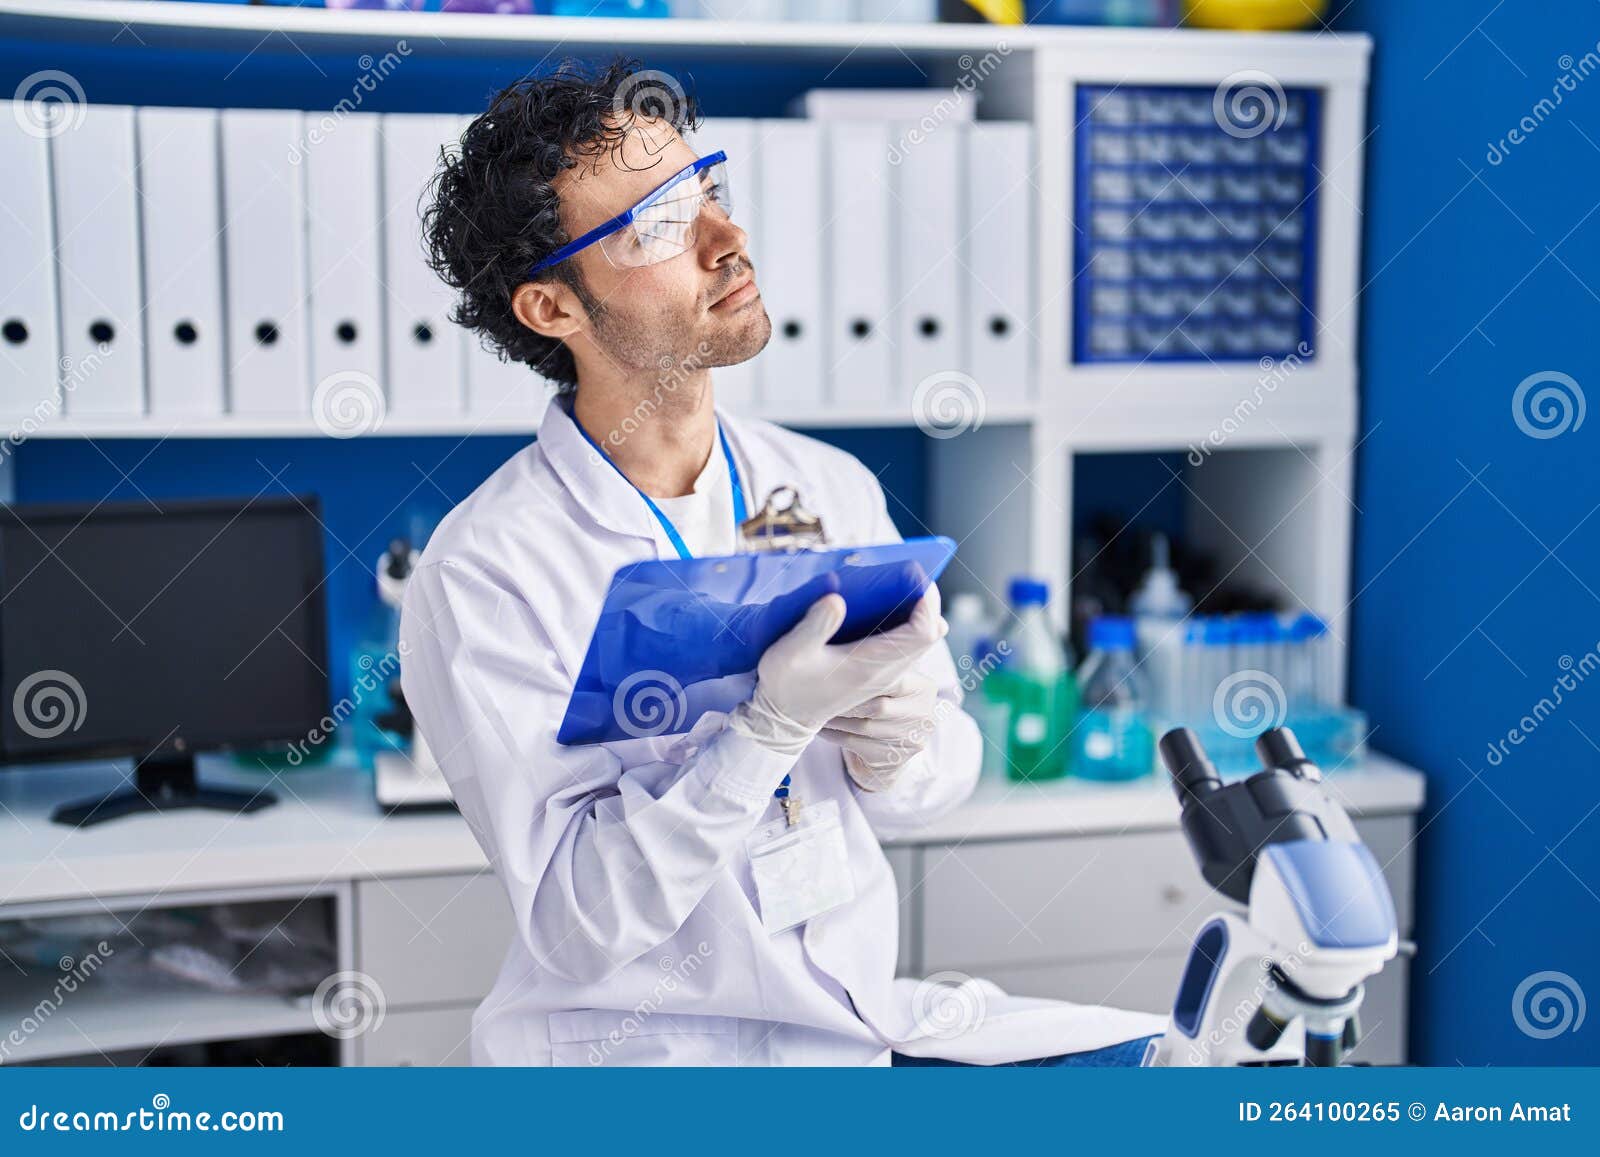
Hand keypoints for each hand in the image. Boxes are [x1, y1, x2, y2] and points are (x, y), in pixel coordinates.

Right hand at [728, 586, 946, 755]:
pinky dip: (907, 626)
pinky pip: (907, 648)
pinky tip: (887, 610)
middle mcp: (885, 672)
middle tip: (908, 578)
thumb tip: (838, 599)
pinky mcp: (877, 675)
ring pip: (921, 643)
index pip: (921, 633)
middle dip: (927, 604)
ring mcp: (883, 676)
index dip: (927, 604)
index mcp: (871, 665)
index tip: (914, 579)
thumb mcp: (790, 653)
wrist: (783, 719)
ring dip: (918, 615)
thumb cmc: (785, 685)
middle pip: (929, 635)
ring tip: (900, 589)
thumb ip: (815, 625)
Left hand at [822, 673, 939, 791]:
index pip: (895, 679)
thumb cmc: (885, 701)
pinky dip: (834, 735)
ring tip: (817, 708)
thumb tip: (846, 648)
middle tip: (821, 692)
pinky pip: (856, 744)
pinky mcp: (891, 759)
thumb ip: (880, 666)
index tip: (838, 672)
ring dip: (836, 718)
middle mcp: (923, 716)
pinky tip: (822, 727)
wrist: (891, 747)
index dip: (864, 677)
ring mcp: (909, 741)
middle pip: (878, 707)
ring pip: (864, 727)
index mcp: (924, 689)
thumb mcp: (892, 680)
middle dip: (847, 700)